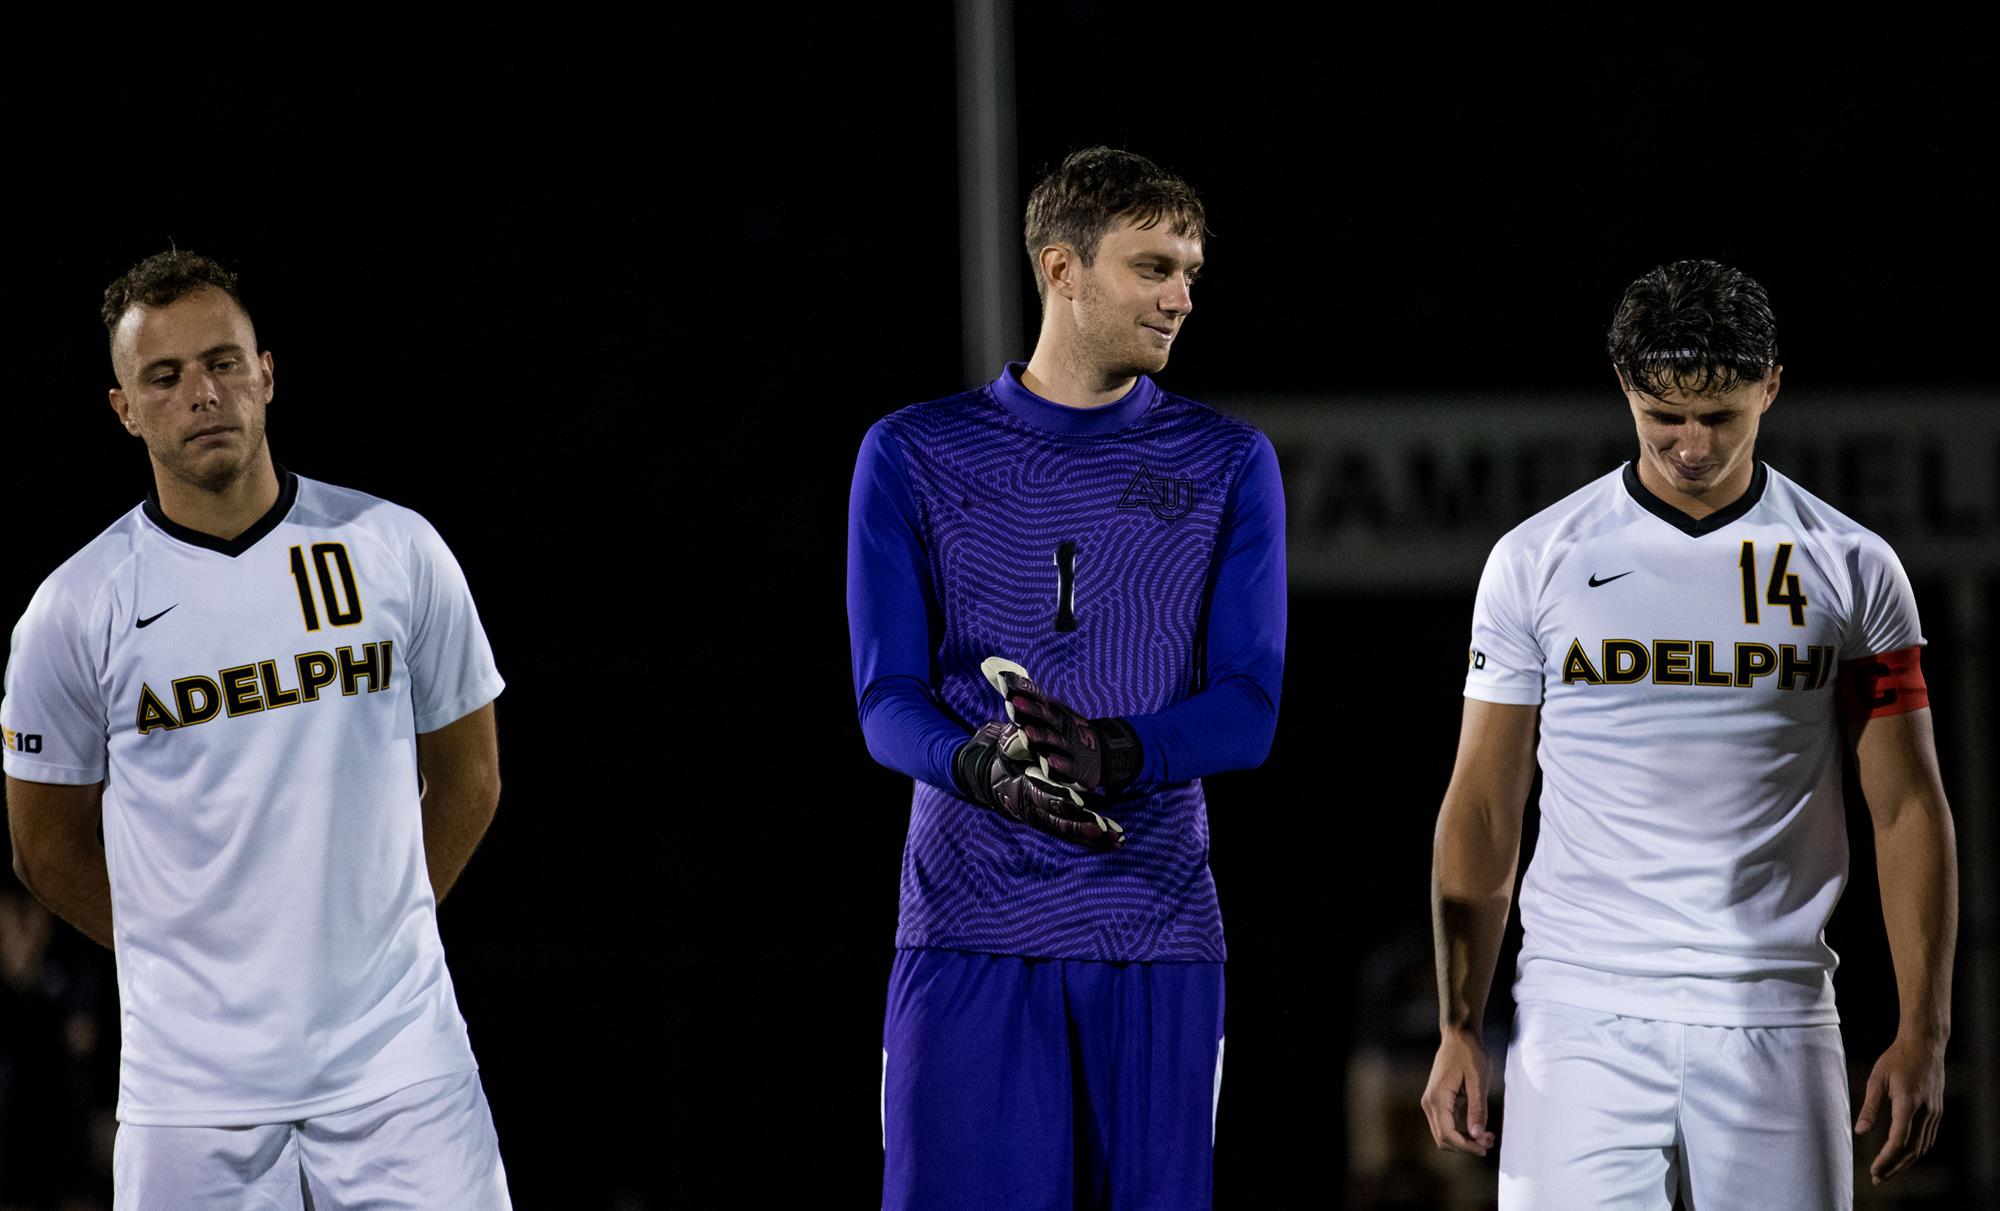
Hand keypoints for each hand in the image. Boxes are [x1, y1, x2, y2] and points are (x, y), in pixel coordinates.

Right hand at [954, 721, 1124, 849]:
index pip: (1041, 794)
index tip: (1078, 802)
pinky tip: (1116, 842)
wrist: (994, 776)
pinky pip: (1074, 834)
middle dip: (1078, 823)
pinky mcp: (1053, 823)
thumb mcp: (1009, 741)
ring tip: (1116, 838)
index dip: (1058, 798)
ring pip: (1068, 830)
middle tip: (1099, 828)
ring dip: (1091, 835)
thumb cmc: (1006, 753)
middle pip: (1056, 818)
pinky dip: (1093, 839)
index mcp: (1022, 786)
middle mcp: (1033, 807)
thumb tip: (1018, 719)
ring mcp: (1042, 818)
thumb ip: (1016, 737)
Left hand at [979, 657, 1138, 791]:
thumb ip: (1026, 702)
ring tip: (1027, 732)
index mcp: (1051, 712)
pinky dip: (1059, 765)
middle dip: (1030, 710)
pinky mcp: (1074, 767)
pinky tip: (1049, 762)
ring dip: (1041, 736)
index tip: (1007, 679)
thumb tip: (1002, 676)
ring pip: (1054, 740)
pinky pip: (1067, 766)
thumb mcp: (1047, 715)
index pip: (1036, 698)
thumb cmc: (1062, 733)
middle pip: (1045, 717)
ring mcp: (1068, 746)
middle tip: (1013, 702)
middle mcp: (1060, 726)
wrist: (1097, 754)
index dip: (1023, 689)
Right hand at [1421, 1027, 1495, 1155]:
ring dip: (1464, 1140)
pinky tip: (1479, 1127)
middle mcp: (1429, 1103)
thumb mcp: (1478, 1081)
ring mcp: (1431, 1102)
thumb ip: (1477, 1109)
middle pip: (1443, 1139)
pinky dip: (1461, 1131)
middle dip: (1466, 1146)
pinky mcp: (1438, 1101)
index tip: (1485, 1147)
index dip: (1466, 1146)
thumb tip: (1477, 1135)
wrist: (1459, 1035)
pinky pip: (1447, 1124)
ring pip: (1444, 1134)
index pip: (1447, 1135)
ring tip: (1487, 1136)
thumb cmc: (1470, 1054)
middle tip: (1489, 1141)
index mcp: (1437, 1099)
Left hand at [1853, 1034, 1945, 1185]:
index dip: (1886, 1159)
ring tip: (1887, 1172)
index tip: (1874, 1170)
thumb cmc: (1896, 1058)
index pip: (1898, 1140)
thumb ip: (1869, 1107)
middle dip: (1894, 1167)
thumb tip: (1860, 1131)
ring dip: (1905, 1162)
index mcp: (1908, 1102)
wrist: (1925, 1045)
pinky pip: (1928, 1138)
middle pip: (1912, 1150)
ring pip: (1922, 1147)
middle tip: (1878, 1179)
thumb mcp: (1877, 1079)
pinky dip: (1916, 1151)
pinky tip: (1904, 1156)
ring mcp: (1935, 1112)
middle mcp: (1925, 1111)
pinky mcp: (1937, 1111)